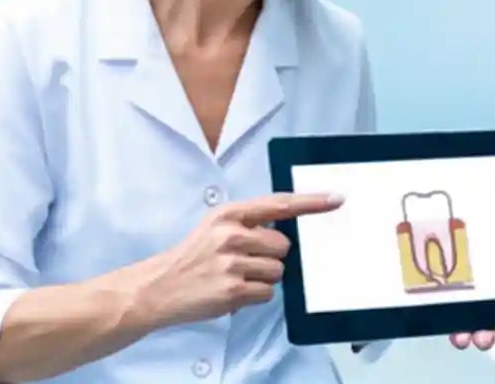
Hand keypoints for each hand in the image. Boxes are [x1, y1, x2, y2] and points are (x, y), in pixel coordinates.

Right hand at [135, 192, 342, 327]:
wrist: (158, 287)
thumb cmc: (193, 258)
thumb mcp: (215, 227)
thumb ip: (249, 223)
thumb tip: (287, 230)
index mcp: (229, 214)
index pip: (279, 204)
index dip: (311, 202)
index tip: (336, 198)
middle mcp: (230, 234)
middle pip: (284, 245)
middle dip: (271, 256)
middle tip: (244, 262)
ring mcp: (231, 263)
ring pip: (278, 271)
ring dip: (263, 278)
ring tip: (236, 277)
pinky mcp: (232, 290)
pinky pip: (266, 293)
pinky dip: (254, 296)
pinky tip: (232, 292)